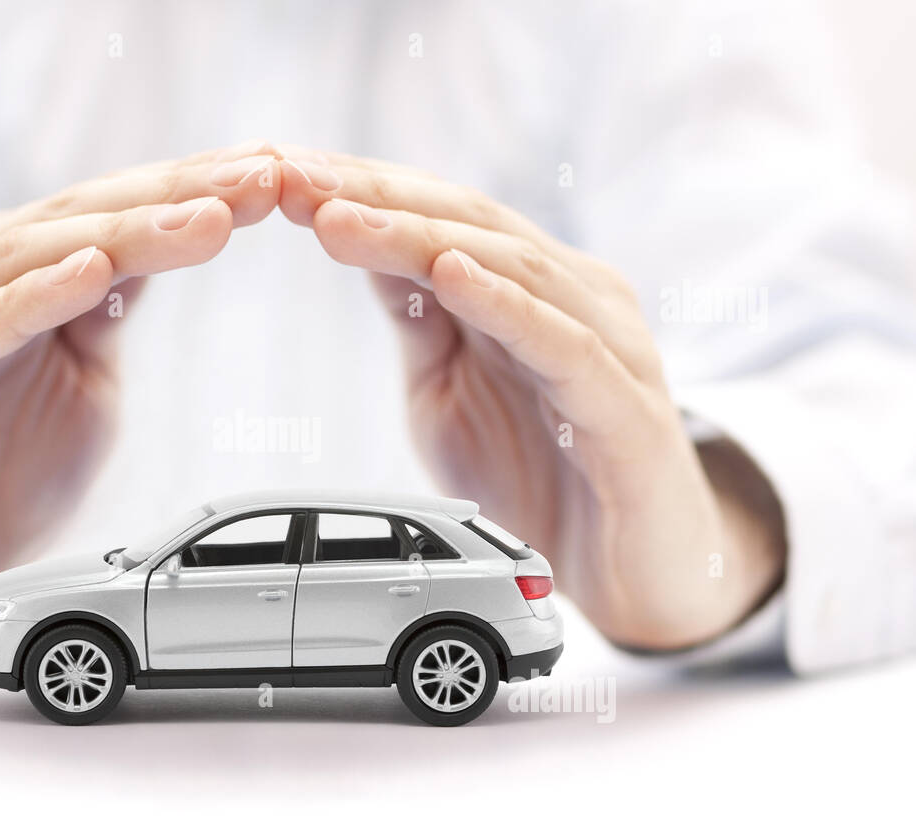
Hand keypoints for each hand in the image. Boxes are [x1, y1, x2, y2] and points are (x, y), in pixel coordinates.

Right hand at [0, 142, 281, 647]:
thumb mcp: (81, 381)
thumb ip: (111, 312)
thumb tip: (174, 237)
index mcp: (1, 275)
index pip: (103, 213)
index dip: (186, 189)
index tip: (269, 172)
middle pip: (72, 219)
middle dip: (172, 197)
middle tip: (259, 178)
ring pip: (24, 260)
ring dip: (121, 234)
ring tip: (202, 217)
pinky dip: (31, 300)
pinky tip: (91, 273)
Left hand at [279, 148, 784, 647]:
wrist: (633, 579)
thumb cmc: (542, 479)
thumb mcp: (448, 392)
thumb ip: (417, 320)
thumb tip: (358, 241)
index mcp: (531, 290)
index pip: (441, 217)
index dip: (361, 191)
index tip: (282, 172)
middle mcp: (576, 299)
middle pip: (470, 224)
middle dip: (375, 198)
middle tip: (294, 179)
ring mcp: (610, 347)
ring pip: (513, 268)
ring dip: (419, 237)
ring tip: (342, 218)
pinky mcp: (628, 410)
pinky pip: (566, 346)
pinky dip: (506, 304)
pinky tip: (452, 273)